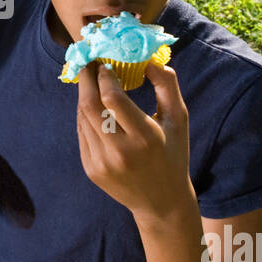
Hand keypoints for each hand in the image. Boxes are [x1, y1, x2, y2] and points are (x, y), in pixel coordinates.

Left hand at [76, 61, 191, 221]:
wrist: (161, 202)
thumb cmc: (173, 154)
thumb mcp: (179, 120)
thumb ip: (167, 86)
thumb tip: (148, 59)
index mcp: (145, 138)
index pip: (113, 99)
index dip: (105, 77)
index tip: (106, 64)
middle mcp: (120, 152)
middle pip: (89, 106)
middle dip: (86, 79)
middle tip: (88, 63)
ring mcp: (101, 163)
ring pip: (82, 118)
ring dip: (84, 95)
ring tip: (91, 81)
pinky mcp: (91, 170)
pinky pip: (82, 134)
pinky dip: (84, 115)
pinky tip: (92, 106)